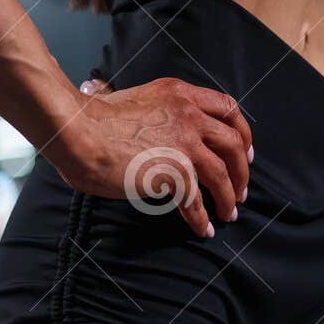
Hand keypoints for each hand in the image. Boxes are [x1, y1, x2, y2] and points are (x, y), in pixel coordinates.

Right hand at [54, 77, 251, 238]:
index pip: (227, 108)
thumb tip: (163, 132)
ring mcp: (184, 142)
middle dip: (242, 168)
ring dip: (229, 197)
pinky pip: (195, 200)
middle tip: (242, 188)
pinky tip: (203, 229)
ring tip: (229, 214)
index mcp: (180, 94)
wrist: (78, 133)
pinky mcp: (173, 171)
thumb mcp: (137, 100)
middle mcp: (188, 113)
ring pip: (222, 173)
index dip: (242, 132)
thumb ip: (158, 112)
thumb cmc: (95, 120)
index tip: (245, 151)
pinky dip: (201, 218)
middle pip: (233, 142)